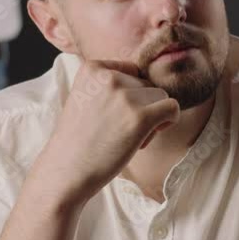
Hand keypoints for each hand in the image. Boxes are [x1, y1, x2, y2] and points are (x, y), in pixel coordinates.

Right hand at [33, 59, 179, 207]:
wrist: (66, 172)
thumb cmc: (79, 140)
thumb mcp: (85, 97)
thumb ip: (109, 84)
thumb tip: (147, 78)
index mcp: (92, 68)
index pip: (131, 71)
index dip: (129, 94)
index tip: (113, 114)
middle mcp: (109, 77)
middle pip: (146, 84)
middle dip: (140, 106)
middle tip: (119, 130)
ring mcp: (125, 96)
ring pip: (160, 96)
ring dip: (152, 116)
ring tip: (129, 136)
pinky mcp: (140, 117)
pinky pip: (172, 108)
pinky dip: (168, 120)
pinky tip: (149, 135)